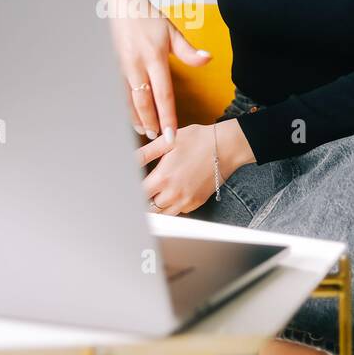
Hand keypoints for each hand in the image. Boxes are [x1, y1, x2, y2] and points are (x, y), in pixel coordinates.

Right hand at [100, 0, 211, 141]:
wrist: (120, 3)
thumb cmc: (148, 17)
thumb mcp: (171, 30)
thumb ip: (188, 51)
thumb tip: (208, 59)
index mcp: (154, 57)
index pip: (163, 95)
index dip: (167, 117)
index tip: (172, 135)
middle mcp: (136, 65)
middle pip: (144, 102)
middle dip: (152, 123)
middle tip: (160, 139)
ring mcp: (122, 67)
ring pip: (129, 100)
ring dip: (137, 118)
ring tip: (146, 132)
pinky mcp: (113, 67)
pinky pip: (120, 93)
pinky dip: (126, 107)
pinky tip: (132, 116)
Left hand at [137, 119, 254, 215]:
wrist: (226, 147)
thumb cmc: (198, 140)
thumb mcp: (168, 141)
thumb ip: (145, 153)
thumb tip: (127, 160)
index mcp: (163, 178)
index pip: (139, 195)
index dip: (132, 193)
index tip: (130, 188)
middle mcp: (174, 194)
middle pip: (149, 208)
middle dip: (144, 200)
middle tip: (143, 191)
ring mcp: (186, 201)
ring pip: (163, 214)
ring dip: (157, 206)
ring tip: (156, 194)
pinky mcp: (196, 203)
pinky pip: (178, 212)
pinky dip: (172, 206)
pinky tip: (173, 193)